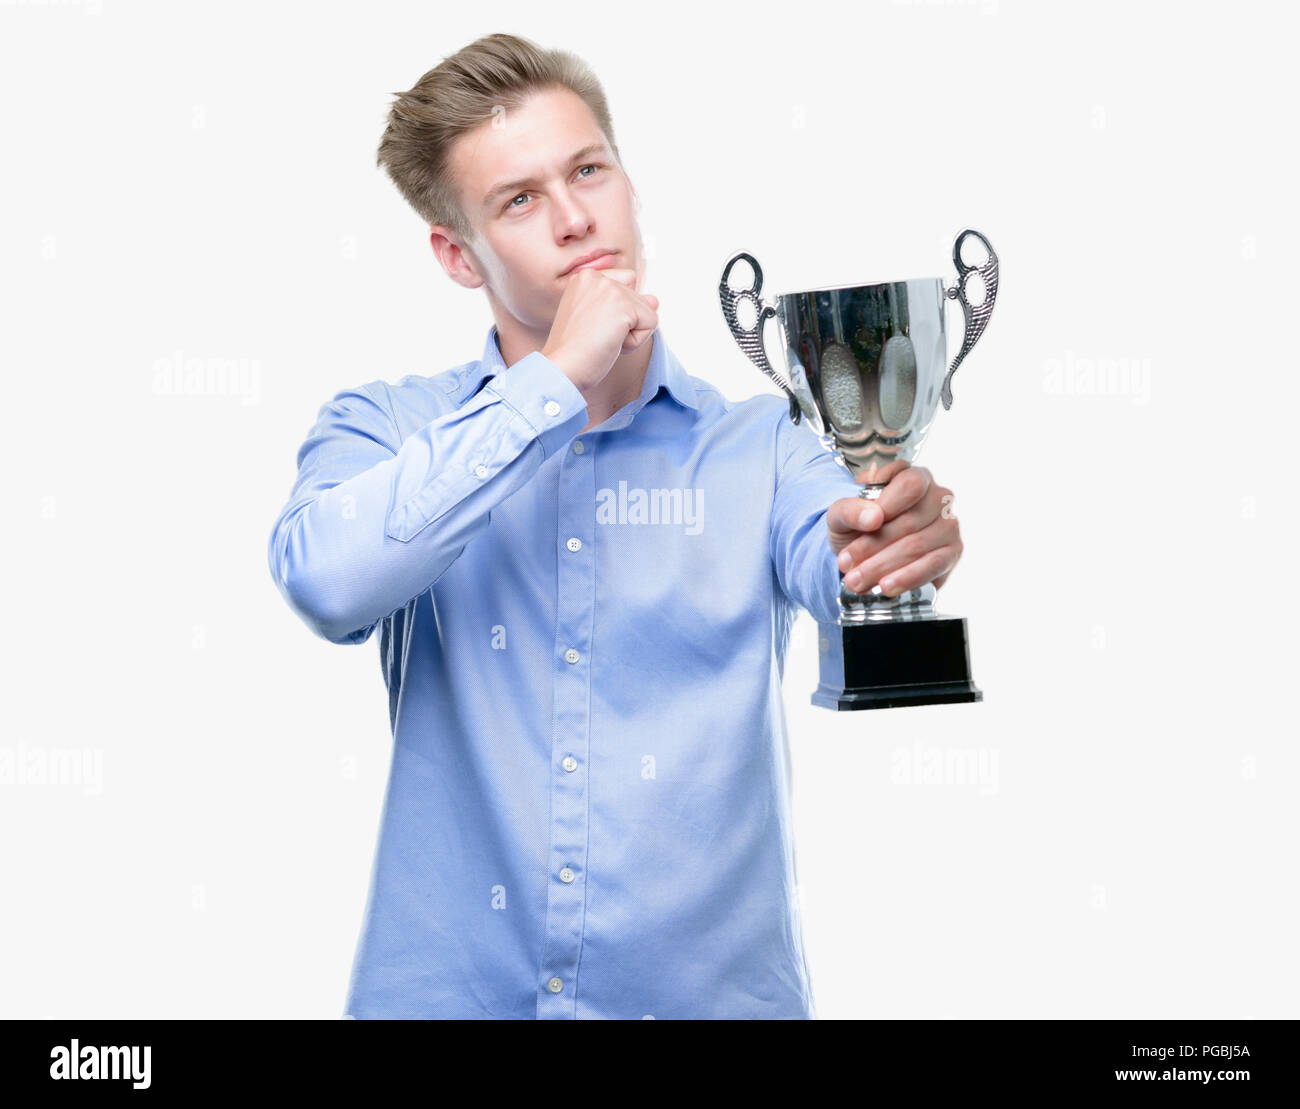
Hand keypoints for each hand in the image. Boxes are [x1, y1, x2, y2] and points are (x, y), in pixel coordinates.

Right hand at [542, 267, 658, 392]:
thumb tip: (654, 300)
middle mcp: (597, 276)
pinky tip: (611, 343)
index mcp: (584, 277)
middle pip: (637, 298)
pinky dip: (636, 341)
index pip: (625, 284)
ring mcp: (610, 289)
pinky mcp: (623, 306)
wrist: (561, 367)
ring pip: (646, 311)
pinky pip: (651, 323)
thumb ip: (625, 303)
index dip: (616, 312)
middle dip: (625, 322)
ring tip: (601, 340)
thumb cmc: (573, 350)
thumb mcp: (597, 319)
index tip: (590, 327)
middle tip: (595, 335)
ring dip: (630, 333)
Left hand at [826, 462, 962, 597]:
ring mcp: (948, 525)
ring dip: (883, 567)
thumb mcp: (841, 515)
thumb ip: (850, 510)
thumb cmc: (857, 526)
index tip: (867, 524)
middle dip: (874, 546)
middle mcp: (937, 497)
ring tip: (856, 580)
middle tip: (847, 564)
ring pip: (917, 546)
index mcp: (912, 476)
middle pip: (910, 521)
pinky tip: (886, 586)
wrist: (864, 554)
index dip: (889, 504)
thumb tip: (873, 517)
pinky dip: (907, 578)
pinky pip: (933, 566)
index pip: (910, 484)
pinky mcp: (951, 553)